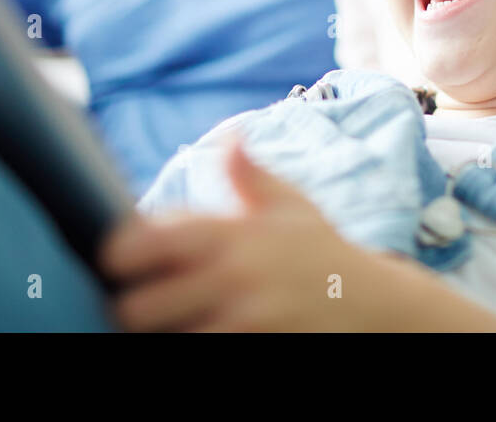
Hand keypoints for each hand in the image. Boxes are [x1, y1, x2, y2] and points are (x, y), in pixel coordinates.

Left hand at [100, 140, 375, 330]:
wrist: (377, 306)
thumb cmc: (324, 253)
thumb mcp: (293, 208)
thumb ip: (251, 177)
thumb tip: (229, 140)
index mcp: (235, 234)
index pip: (149, 241)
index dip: (119, 252)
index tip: (118, 259)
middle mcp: (234, 278)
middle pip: (138, 307)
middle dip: (132, 306)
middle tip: (140, 302)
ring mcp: (244, 322)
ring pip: (164, 339)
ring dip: (161, 332)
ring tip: (169, 323)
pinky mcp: (254, 353)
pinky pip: (197, 355)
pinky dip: (191, 345)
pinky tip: (200, 333)